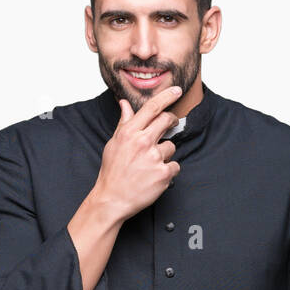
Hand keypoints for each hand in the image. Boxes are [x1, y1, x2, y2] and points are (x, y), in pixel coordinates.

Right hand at [91, 85, 181, 221]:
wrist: (113, 199)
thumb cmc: (112, 171)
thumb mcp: (114, 143)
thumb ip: (124, 123)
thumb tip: (125, 104)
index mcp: (129, 133)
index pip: (152, 108)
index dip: (166, 96)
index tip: (176, 90)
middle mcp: (143, 142)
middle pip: (166, 120)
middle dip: (171, 121)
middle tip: (170, 124)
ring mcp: (154, 158)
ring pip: (171, 146)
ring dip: (165, 154)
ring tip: (150, 165)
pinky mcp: (163, 173)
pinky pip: (175, 166)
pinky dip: (168, 171)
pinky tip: (155, 176)